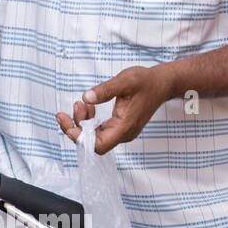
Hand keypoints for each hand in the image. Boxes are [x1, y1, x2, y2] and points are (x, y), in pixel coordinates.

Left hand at [55, 65, 172, 153]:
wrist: (161, 83)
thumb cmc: (145, 82)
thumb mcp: (124, 81)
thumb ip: (105, 90)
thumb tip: (86, 97)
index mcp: (124, 127)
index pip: (97, 145)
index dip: (79, 138)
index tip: (67, 122)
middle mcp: (123, 133)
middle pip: (92, 143)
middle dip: (76, 128)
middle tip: (65, 112)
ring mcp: (121, 131)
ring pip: (94, 136)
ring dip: (82, 122)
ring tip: (79, 104)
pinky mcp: (120, 126)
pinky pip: (99, 129)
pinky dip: (90, 119)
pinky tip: (87, 106)